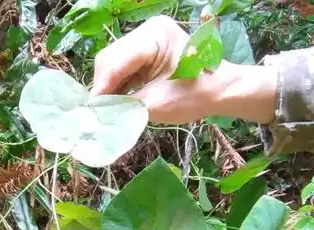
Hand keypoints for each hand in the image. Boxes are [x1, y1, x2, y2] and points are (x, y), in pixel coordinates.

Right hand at [90, 16, 276, 124]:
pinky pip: (121, 67)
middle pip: (110, 59)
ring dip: (108, 88)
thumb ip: (126, 106)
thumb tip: (98, 114)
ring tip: (106, 109)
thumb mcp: (158, 104)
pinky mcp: (144, 51)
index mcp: (155, 35)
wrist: (221, 91)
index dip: (103, 86)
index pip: (117, 60)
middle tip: (97, 113)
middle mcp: (146, 30)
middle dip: (103, 86)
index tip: (92, 110)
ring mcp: (144, 39)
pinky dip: (117, 86)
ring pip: (112, 64)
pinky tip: (117, 101)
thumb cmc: (197, 96)